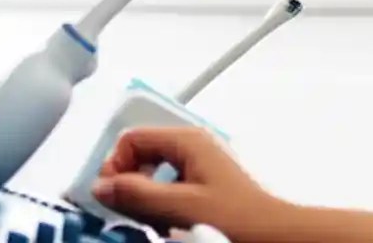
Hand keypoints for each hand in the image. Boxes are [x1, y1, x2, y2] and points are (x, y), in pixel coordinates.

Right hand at [92, 126, 286, 238]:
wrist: (272, 233)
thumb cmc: (233, 217)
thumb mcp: (179, 207)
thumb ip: (137, 194)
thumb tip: (100, 186)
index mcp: (187, 141)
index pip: (132, 139)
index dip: (115, 166)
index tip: (112, 197)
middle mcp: (192, 145)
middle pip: (141, 153)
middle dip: (129, 182)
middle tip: (129, 212)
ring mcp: (199, 163)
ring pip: (153, 172)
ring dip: (144, 196)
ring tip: (151, 220)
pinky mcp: (204, 183)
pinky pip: (168, 186)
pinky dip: (160, 202)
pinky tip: (167, 222)